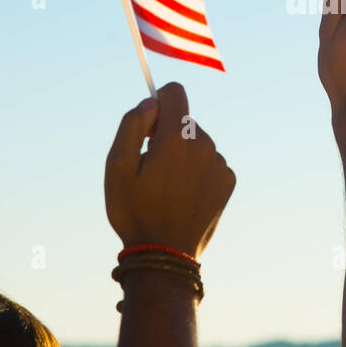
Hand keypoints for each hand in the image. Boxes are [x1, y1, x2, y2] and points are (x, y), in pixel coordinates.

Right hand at [104, 82, 234, 257]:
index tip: (148, 127)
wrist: (164, 254)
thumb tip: (151, 102)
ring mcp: (220, 163)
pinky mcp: (228, 180)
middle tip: (151, 168)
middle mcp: (205, 144)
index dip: (157, 102)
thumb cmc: (135, 210)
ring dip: (183, 155)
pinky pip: (209, 162)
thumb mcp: (117, 166)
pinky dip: (197, 171)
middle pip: (184, 121)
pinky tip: (184, 195)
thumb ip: (132, 125)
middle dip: (167, 135)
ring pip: (197, 142)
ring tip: (167, 187)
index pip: (174, 92)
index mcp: (177, 137)